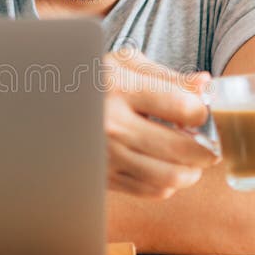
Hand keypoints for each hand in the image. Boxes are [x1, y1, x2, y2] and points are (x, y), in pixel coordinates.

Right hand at [102, 50, 220, 198]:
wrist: (44, 103)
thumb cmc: (92, 78)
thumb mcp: (125, 64)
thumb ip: (169, 76)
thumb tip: (206, 85)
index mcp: (120, 88)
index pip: (183, 108)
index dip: (204, 112)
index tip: (202, 111)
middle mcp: (112, 124)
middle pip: (181, 149)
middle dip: (207, 149)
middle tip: (210, 143)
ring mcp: (106, 154)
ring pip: (169, 177)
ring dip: (191, 171)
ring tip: (191, 159)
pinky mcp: (103, 176)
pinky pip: (150, 190)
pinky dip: (168, 182)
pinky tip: (166, 166)